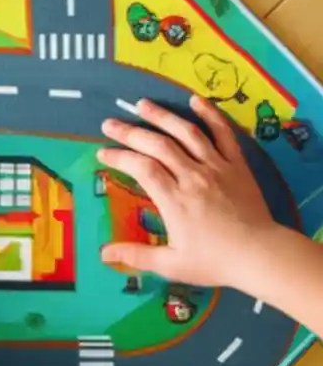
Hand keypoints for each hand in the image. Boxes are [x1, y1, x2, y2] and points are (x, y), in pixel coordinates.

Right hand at [98, 95, 282, 289]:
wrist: (261, 255)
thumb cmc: (214, 261)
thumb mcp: (171, 265)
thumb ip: (136, 256)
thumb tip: (103, 254)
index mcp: (174, 200)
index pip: (142, 168)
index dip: (120, 157)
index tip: (102, 153)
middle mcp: (193, 177)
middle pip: (159, 145)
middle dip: (131, 132)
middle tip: (110, 124)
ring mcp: (217, 167)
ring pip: (187, 133)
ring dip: (163, 116)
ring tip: (143, 104)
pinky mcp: (237, 165)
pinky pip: (223, 134)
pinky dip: (210, 115)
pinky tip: (195, 100)